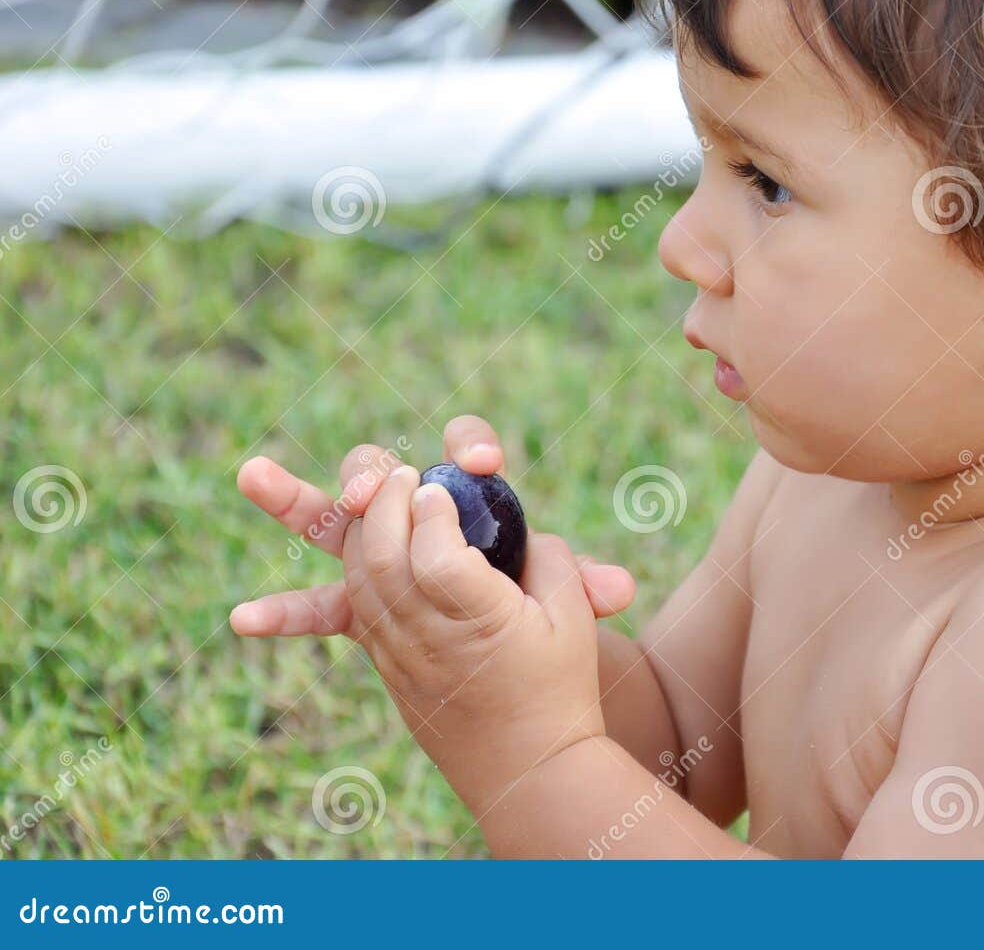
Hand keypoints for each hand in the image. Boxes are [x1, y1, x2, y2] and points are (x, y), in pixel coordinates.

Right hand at [231, 415, 633, 635]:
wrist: (531, 666)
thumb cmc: (551, 620)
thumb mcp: (571, 601)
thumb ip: (583, 584)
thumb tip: (614, 588)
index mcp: (479, 498)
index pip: (467, 448)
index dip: (470, 442)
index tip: (484, 463)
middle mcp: (425, 517)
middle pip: (389, 473)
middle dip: (378, 472)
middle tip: (384, 488)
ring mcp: (388, 558)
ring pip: (340, 520)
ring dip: (293, 499)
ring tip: (251, 473)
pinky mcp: (368, 607)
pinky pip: (320, 607)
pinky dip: (283, 613)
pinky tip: (244, 621)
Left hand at [341, 464, 607, 770]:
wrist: (530, 773)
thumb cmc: (561, 687)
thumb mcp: (575, 614)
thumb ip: (549, 556)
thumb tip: (517, 526)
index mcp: (483, 622)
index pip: (436, 554)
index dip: (433, 512)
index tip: (441, 488)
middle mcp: (430, 639)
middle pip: (381, 558)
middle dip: (385, 503)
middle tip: (404, 475)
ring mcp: (398, 655)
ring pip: (356, 579)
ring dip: (361, 529)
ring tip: (381, 495)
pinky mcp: (384, 666)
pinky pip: (346, 610)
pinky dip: (350, 567)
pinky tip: (360, 539)